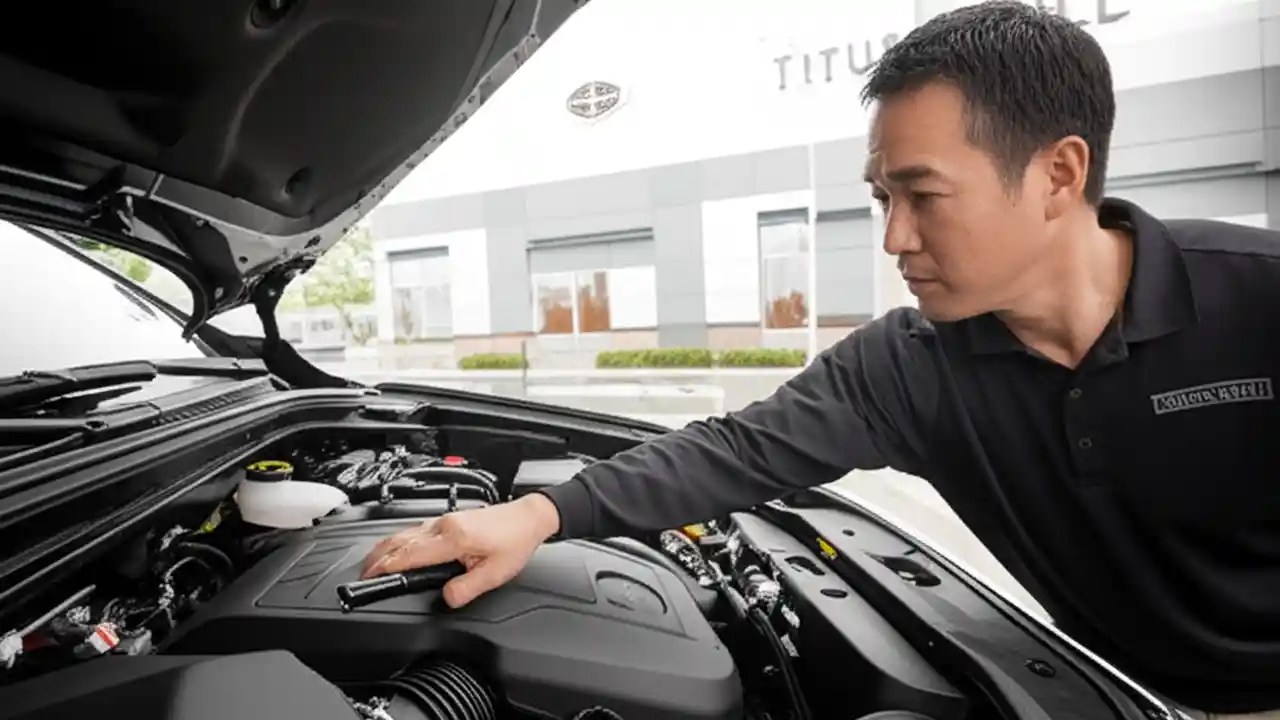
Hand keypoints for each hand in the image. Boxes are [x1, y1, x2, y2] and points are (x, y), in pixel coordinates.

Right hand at [358, 493, 561, 607]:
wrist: (529, 517)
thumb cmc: (515, 541)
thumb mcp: (495, 574)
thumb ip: (467, 589)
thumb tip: (447, 598)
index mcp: (453, 538)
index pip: (410, 554)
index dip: (387, 566)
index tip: (370, 575)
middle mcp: (445, 525)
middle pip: (401, 540)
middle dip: (378, 557)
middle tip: (362, 573)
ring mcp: (446, 520)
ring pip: (406, 533)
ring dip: (387, 548)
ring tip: (372, 562)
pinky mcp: (449, 519)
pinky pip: (417, 530)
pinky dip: (400, 541)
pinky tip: (397, 547)